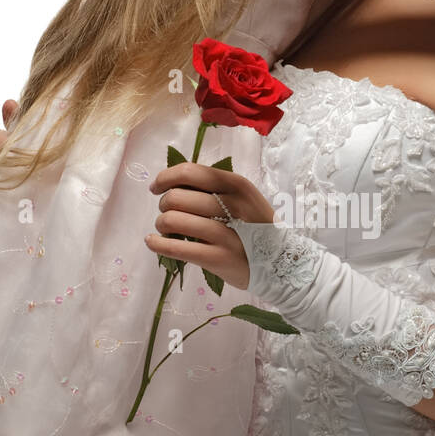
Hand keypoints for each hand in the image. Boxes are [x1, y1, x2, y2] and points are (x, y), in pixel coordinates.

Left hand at [146, 161, 275, 290]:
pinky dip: (158, 244)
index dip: (166, 178)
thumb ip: (214, 188)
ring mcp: (228, 234)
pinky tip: (152, 241)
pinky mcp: (220, 259)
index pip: (190, 172)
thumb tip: (171, 183)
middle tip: (167, 214)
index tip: (157, 187)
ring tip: (164, 229)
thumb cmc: (255, 228)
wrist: (282, 263)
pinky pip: (178, 249)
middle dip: (164, 204)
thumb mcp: (243, 199)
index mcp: (237, 185)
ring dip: (161, 223)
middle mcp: (234, 206)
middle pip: (177, 197)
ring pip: (174, 221)